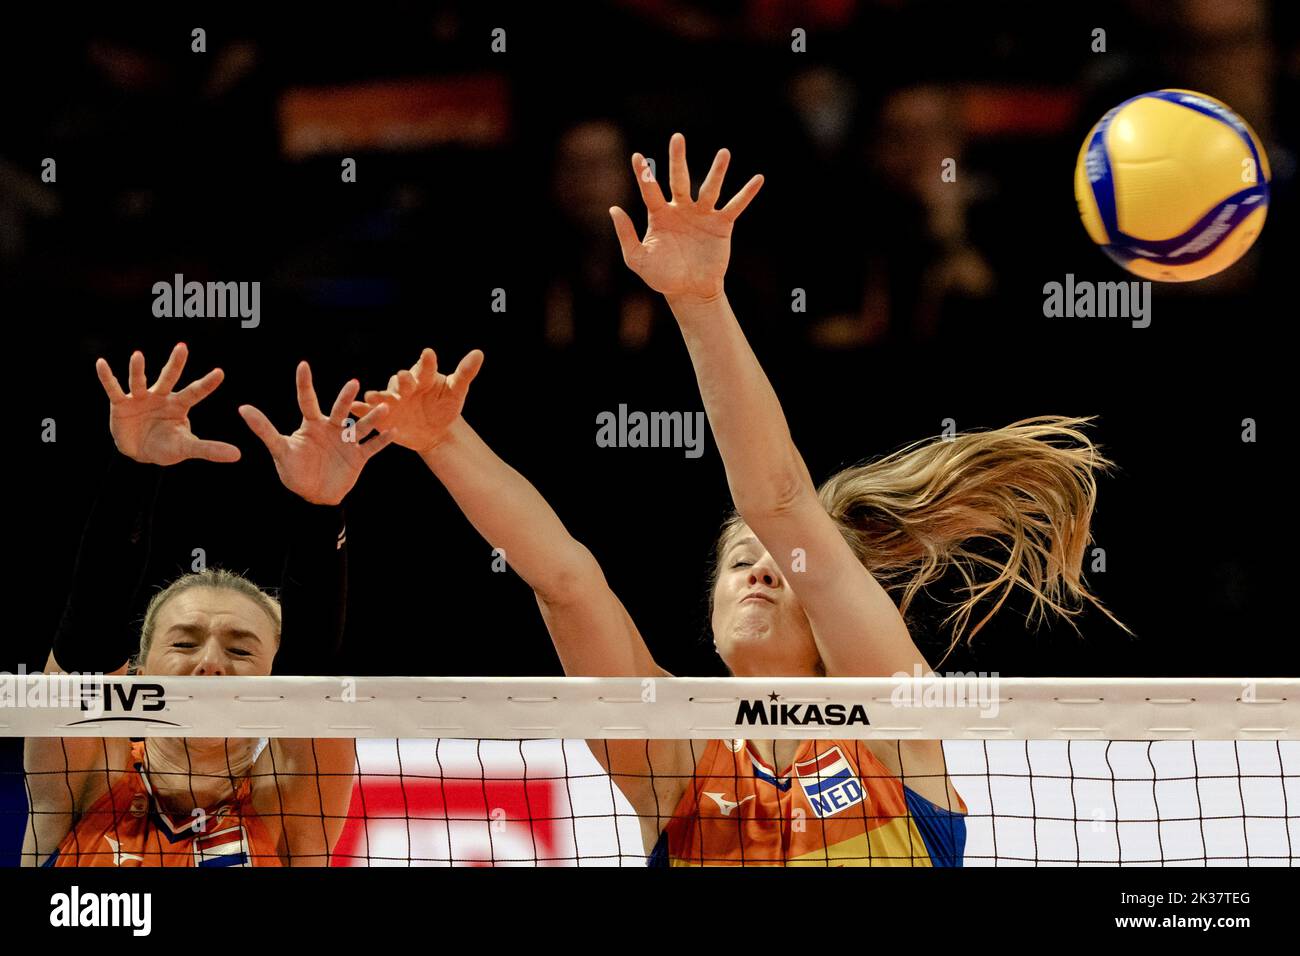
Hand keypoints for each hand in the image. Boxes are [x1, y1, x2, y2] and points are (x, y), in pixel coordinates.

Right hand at [95, 343, 240, 465]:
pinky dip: (107, 377)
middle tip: (183, 347)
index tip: (220, 373)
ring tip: (137, 355)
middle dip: (175, 363)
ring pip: (140, 381)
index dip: (207, 384)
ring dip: (138, 370)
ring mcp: (140, 398)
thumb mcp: (187, 447)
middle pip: (169, 378)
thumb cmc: (166, 446)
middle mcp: (161, 396)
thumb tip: (238, 455)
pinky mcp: (121, 404)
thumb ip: (209, 449)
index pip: (196, 392)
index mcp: (179, 405)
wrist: (139, 452)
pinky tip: (101, 363)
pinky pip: (113, 389)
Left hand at [238, 362, 393, 505]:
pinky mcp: (359, 457)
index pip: (307, 400)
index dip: (304, 384)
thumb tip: (242, 408)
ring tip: (383, 408)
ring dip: (373, 418)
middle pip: (340, 409)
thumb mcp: (279, 450)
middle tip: (353, 384)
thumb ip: (264, 429)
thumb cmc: (294, 472)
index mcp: (312, 424)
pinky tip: (394, 432)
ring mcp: (347, 442)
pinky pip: (372, 447)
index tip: (303, 365)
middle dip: (346, 398)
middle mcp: (332, 428)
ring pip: (362, 426)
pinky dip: (383, 440)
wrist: (313, 497)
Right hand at [350, 348, 482, 454]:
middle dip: (402, 380)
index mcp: (423, 377)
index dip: (427, 362)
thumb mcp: (457, 391)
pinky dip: (361, 409)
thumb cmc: (445, 406)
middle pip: (402, 381)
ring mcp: (392, 400)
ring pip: (383, 395)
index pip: (426, 368)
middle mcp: (405, 386)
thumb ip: (465, 373)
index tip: (429, 354)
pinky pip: (369, 411)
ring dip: (378, 395)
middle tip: (403, 376)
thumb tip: (479, 353)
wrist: (434, 430)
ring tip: (373, 395)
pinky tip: (355, 407)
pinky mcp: (382, 416)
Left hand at [609, 132, 762, 301]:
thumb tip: (614, 208)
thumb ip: (626, 235)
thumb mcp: (638, 259)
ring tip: (724, 153)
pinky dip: (746, 193)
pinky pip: (735, 206)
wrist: (690, 292)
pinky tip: (758, 179)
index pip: (651, 190)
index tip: (637, 157)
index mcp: (660, 215)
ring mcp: (702, 215)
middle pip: (679, 179)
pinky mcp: (721, 224)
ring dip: (717, 171)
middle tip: (677, 138)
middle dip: (677, 159)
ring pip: (709, 188)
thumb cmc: (662, 276)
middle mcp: (681, 209)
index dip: (644, 175)